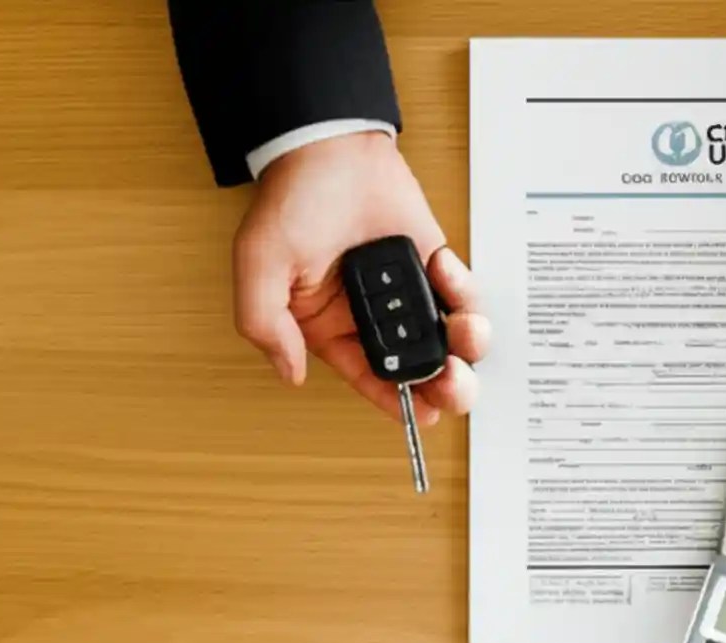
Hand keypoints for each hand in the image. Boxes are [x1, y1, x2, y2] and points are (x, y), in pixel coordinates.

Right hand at [232, 131, 489, 424]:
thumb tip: (289, 374)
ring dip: (465, 345)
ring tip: (463, 332)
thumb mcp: (260, 266)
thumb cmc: (292, 199)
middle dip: (444, 383)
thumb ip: (265, 323)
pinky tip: (443, 270)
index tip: (423, 416)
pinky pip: (462, 293)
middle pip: (417, 366)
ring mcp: (407, 291)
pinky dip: (463, 290)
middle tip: (453, 381)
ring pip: (448, 339)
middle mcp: (372, 316)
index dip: (397, 403)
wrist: (331, 143)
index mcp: (330, 327)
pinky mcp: (435, 265)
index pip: (369, 378)